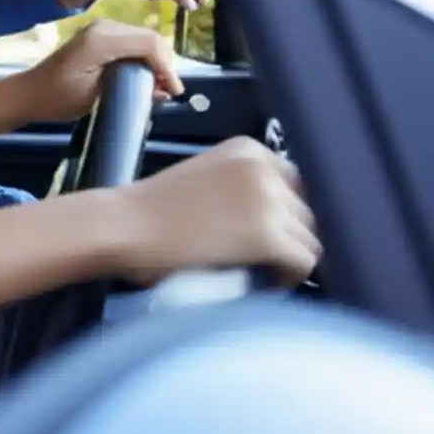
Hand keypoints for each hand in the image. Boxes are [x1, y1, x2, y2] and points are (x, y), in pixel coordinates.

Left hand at [14, 20, 183, 122]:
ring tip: (162, 87)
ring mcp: (102, 28)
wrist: (31, 91)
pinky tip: (147, 77)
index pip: (149, 44)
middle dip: (165, 64)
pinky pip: (132, 42)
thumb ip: (132, 88)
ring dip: (156, 61)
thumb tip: (164, 91)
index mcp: (102, 39)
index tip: (175, 91)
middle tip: (171, 91)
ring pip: (144, 39)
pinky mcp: (101, 35)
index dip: (167, 67)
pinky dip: (144, 58)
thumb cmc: (57, 97)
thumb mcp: (97, 96)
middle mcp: (104, 27)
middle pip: (150, 38)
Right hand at [114, 136, 320, 287]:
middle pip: (310, 209)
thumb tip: (277, 217)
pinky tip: (264, 283)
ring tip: (263, 273)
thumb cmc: (149, 211)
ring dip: (291, 257)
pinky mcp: (267, 235)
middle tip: (267, 259)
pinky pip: (306, 260)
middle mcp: (264, 167)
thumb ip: (242, 187)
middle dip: (292, 235)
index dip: (288, 214)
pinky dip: (289, 277)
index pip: (299, 184)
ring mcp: (268, 200)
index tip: (272, 235)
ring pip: (312, 237)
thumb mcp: (205, 179)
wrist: (121, 226)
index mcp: (249, 149)